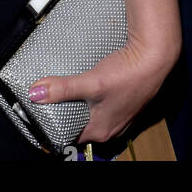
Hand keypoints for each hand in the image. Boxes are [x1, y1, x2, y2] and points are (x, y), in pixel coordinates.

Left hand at [27, 34, 179, 144]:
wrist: (156, 56)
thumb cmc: (128, 73)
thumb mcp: (92, 82)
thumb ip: (63, 88)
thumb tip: (35, 93)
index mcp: (101, 130)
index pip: (70, 135)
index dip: (56, 124)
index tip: (43, 111)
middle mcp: (112, 127)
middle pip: (81, 124)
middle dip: (68, 112)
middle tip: (53, 96)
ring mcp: (121, 113)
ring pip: (93, 113)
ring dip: (83, 103)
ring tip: (70, 87)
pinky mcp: (127, 98)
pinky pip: (105, 103)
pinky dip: (96, 95)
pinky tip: (92, 81)